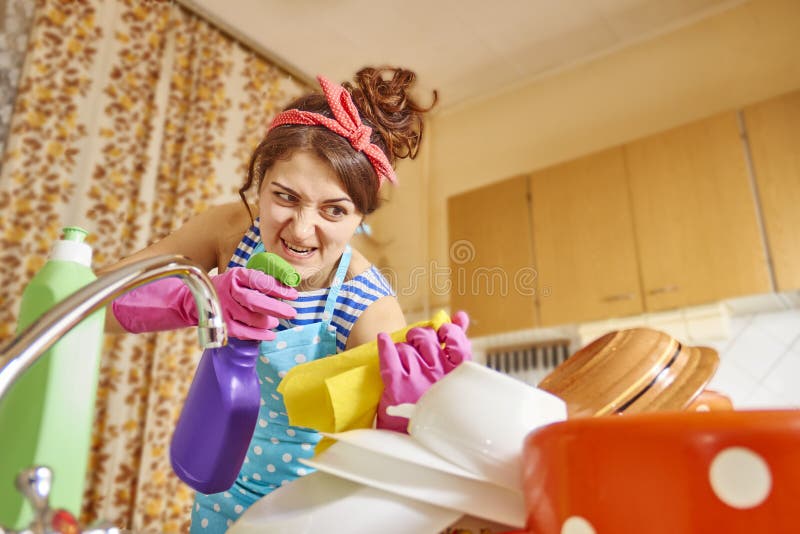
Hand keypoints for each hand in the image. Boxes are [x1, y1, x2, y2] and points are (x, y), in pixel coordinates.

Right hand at [210, 268, 297, 339]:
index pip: (259, 281)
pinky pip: (244, 332)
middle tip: (291, 313)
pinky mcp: (222, 325)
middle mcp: (228, 291)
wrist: (198, 300)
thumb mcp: (242, 278)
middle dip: (276, 308)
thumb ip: (262, 282)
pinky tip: (270, 334)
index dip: (277, 288)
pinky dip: (259, 335)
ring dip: (267, 322)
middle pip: (254, 301)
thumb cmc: (230, 288)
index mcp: (237, 276)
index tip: (293, 294)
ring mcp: (223, 309)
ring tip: (275, 322)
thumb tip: (288, 289)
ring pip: (250, 318)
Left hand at [376, 311, 471, 432]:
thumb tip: (460, 315)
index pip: (458, 343)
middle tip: (416, 341)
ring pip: (407, 348)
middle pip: (427, 340)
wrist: (415, 444)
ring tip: (402, 353)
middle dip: (420, 336)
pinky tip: (382, 340)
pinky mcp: (397, 385)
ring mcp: (418, 379)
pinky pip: (390, 356)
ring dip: (403, 347)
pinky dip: (385, 345)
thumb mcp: (452, 380)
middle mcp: (439, 375)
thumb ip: (457, 345)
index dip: (450, 332)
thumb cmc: (435, 408)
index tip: (444, 331)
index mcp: (457, 377)